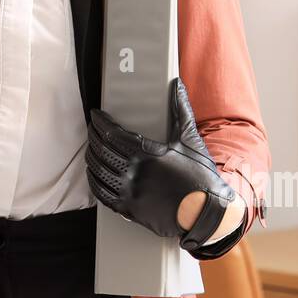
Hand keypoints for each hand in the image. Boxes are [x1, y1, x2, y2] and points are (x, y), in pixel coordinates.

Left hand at [86, 77, 240, 254]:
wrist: (206, 212)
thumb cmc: (200, 176)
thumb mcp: (190, 139)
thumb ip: (180, 109)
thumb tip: (176, 85)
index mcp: (146, 154)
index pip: (112, 134)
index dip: (100, 122)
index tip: (96, 115)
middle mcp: (134, 174)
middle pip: (101, 152)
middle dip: (93, 138)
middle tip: (92, 130)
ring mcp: (130, 193)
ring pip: (98, 174)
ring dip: (91, 159)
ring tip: (91, 150)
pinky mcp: (130, 210)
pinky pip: (103, 196)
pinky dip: (95, 183)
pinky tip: (95, 176)